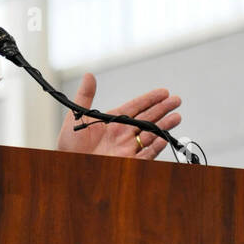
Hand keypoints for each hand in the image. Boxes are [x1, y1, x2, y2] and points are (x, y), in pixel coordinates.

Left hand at [56, 73, 181, 159]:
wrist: (67, 168)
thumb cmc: (69, 146)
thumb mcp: (75, 117)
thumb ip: (85, 96)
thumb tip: (89, 75)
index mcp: (113, 121)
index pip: (136, 107)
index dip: (150, 99)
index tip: (164, 92)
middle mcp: (122, 134)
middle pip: (147, 119)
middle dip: (162, 110)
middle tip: (176, 100)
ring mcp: (126, 148)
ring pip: (150, 136)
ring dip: (163, 126)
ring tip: (176, 117)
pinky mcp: (127, 163)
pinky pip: (145, 156)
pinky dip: (154, 148)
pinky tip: (163, 138)